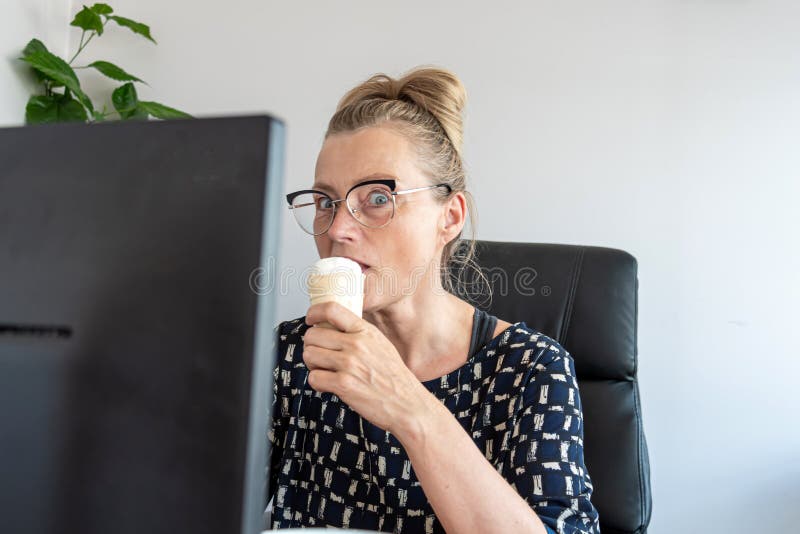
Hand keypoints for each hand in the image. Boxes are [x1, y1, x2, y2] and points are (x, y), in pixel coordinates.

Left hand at [302, 301, 436, 435]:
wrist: (408, 404)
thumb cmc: (395, 378)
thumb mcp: (381, 345)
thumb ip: (360, 335)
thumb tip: (333, 328)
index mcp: (366, 331)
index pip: (332, 309)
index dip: (314, 312)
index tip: (310, 319)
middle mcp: (356, 345)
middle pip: (313, 335)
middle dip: (311, 346)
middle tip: (319, 355)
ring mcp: (349, 364)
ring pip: (309, 355)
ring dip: (313, 365)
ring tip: (326, 371)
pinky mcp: (343, 385)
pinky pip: (314, 378)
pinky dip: (318, 383)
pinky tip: (329, 385)